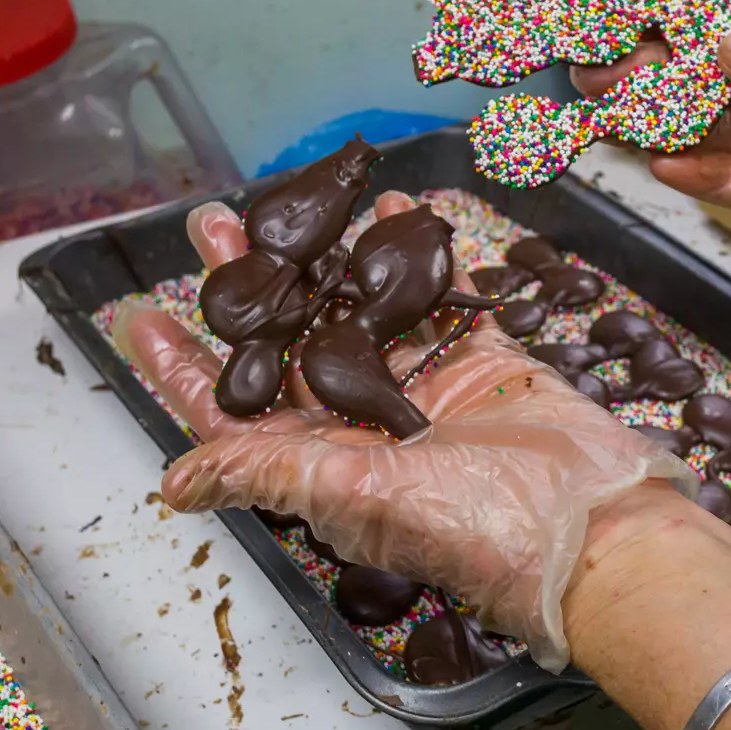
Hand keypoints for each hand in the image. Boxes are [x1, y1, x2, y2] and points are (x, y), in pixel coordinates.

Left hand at [113, 194, 698, 671]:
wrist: (590, 529)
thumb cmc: (477, 530)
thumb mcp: (354, 495)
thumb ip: (266, 471)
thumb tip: (173, 483)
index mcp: (319, 465)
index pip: (229, 413)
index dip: (181, 369)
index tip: (139, 317)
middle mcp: (361, 428)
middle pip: (283, 345)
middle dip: (245, 285)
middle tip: (214, 222)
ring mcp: (420, 392)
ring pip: (355, 311)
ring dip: (321, 255)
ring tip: (289, 200)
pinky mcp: (477, 364)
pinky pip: (435, 300)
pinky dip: (414, 252)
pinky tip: (393, 204)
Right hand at [575, 0, 730, 264]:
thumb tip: (728, 45)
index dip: (679, 19)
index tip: (621, 20)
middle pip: (718, 77)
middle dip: (653, 73)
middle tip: (590, 75)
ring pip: (725, 131)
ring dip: (666, 123)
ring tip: (608, 115)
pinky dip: (709, 177)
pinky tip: (661, 164)